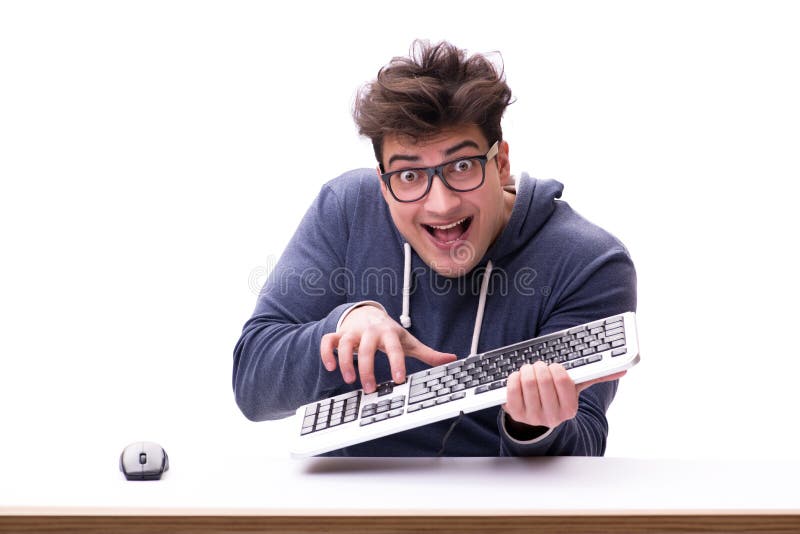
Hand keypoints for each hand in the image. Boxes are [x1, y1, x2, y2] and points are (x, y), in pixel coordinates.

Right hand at [320, 305, 456, 392]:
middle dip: (367, 368)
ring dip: (345, 362)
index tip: (398, 380)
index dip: (396, 362)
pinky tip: (330, 368)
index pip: (394, 347)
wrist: (368, 314)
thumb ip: (428, 352)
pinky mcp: (338, 334)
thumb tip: (451, 358)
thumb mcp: (408, 341)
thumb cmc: (389, 332)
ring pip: (345, 343)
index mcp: (389, 333)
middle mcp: (370, 331)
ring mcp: (353, 332)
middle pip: (367, 347)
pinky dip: (327, 353)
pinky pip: (328, 341)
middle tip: (370, 388)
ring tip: (349, 380)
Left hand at [502, 361, 625, 428]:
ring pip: (527, 382)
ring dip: (526, 370)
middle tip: (540, 366)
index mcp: (570, 409)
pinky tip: (518, 378)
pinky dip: (513, 378)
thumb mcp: (575, 388)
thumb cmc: (556, 396)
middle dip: (540, 366)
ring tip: (529, 370)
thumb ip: (596, 377)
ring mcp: (532, 417)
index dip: (557, 369)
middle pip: (542, 380)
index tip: (555, 367)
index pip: (563, 380)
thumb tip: (622, 370)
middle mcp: (552, 416)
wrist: (536, 416)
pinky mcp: (515, 414)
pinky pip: (512, 389)